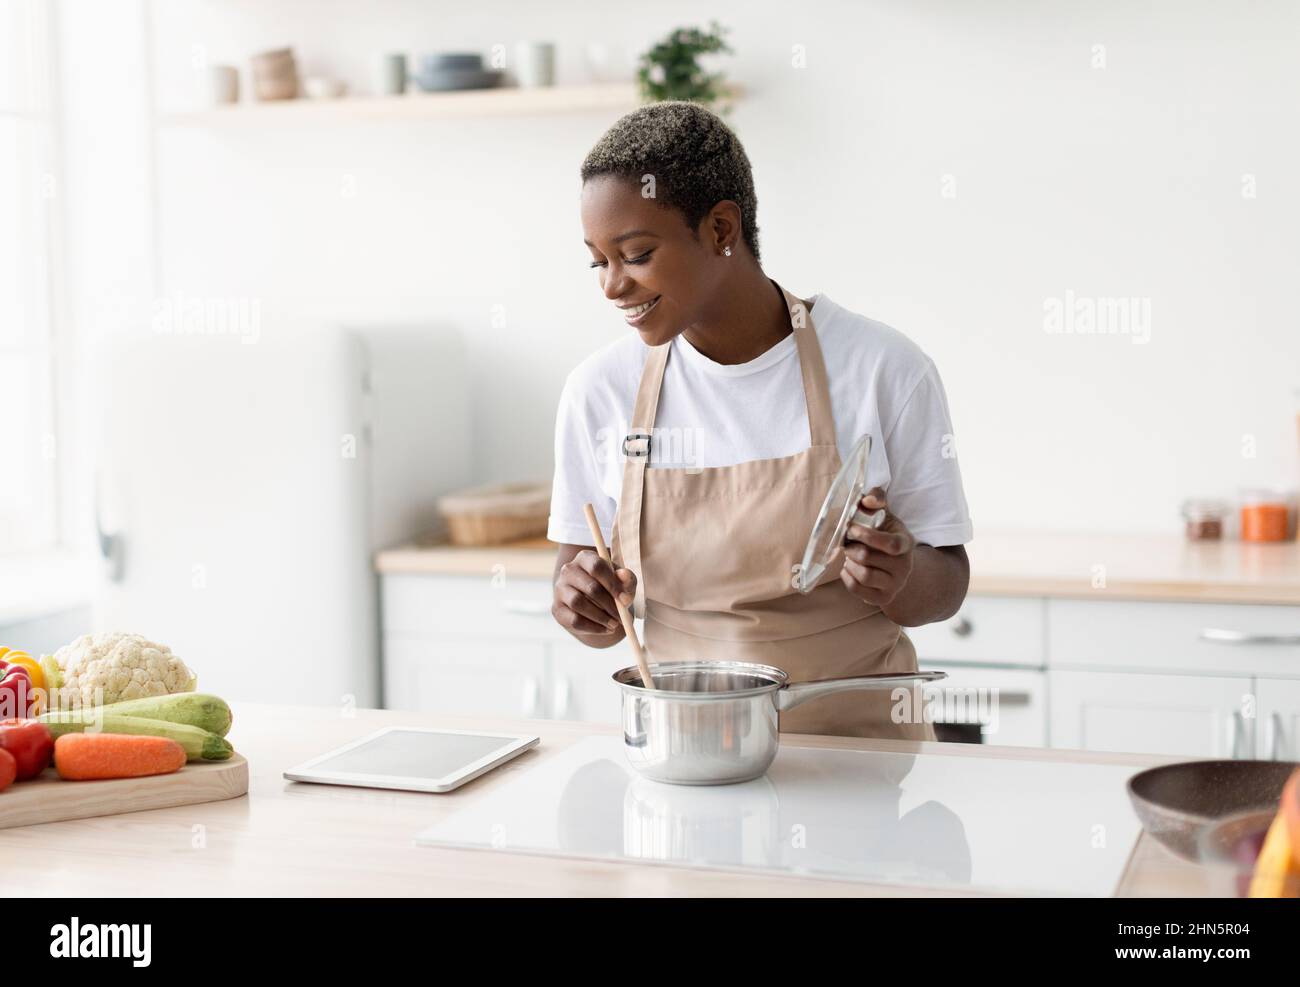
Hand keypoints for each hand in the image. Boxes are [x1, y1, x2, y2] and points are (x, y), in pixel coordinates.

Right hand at [552, 549, 635, 638]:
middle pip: (590, 587)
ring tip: (615, 624)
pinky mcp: (557, 609)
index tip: (624, 599)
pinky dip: (593, 627)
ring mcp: (560, 589)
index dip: (612, 583)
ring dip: (600, 617)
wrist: (594, 604)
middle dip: (609, 604)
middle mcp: (568, 570)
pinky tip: (606, 629)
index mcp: (585, 558)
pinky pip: (574, 620)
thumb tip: (624, 576)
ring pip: (578, 603)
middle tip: (622, 616)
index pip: (596, 567)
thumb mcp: (622, 582)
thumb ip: (627, 578)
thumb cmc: (611, 588)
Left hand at [840, 487, 915, 608]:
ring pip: (864, 575)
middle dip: (851, 548)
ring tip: (849, 555)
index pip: (890, 544)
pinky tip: (847, 568)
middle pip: (868, 558)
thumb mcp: (885, 514)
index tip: (852, 529)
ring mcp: (895, 584)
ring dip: (849, 563)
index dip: (867, 536)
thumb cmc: (886, 535)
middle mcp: (904, 566)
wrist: (897, 566)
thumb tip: (867, 501)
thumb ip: (877, 498)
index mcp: (905, 543)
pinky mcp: (883, 598)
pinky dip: (847, 578)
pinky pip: (858, 590)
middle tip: (846, 542)